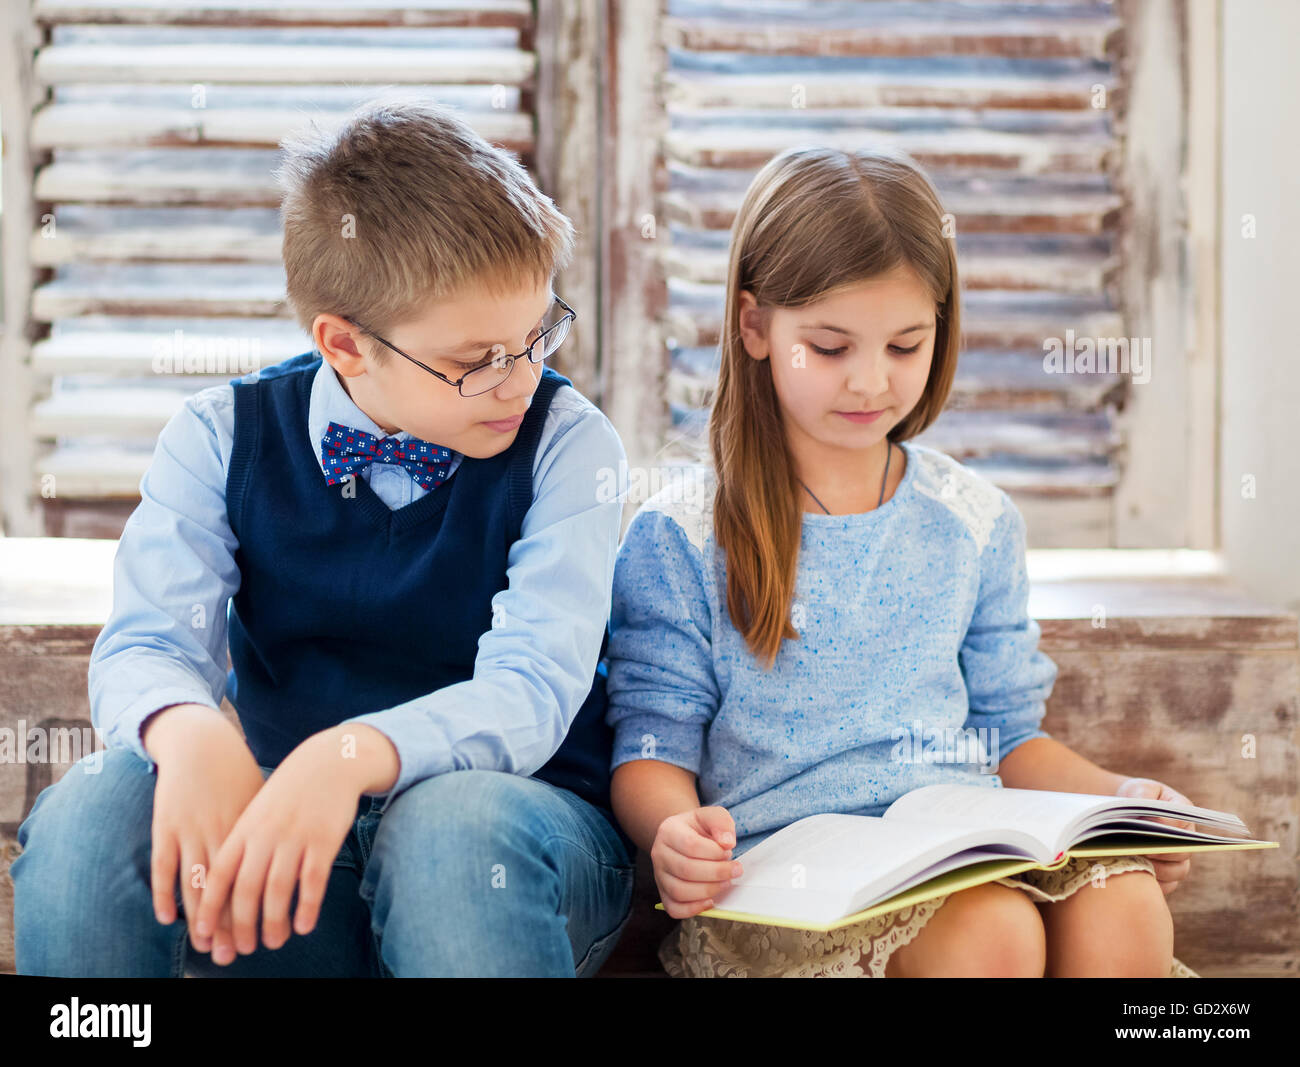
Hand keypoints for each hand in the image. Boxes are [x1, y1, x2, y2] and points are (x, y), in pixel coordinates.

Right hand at [145, 704, 265, 961]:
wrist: (201, 742)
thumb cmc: (235, 773)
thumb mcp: (259, 800)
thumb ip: (267, 832)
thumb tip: (288, 861)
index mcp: (249, 827)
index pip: (255, 880)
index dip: (258, 912)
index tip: (265, 939)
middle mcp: (221, 832)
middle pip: (228, 889)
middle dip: (231, 925)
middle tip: (235, 955)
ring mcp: (191, 830)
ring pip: (196, 884)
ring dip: (201, 919)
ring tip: (206, 947)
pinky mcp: (165, 826)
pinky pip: (163, 867)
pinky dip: (165, 894)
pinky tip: (168, 918)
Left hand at [192, 733, 362, 962]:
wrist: (328, 761)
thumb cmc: (289, 792)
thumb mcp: (257, 811)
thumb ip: (241, 843)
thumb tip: (224, 886)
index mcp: (245, 828)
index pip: (219, 874)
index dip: (209, 906)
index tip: (203, 934)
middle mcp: (266, 835)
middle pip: (246, 889)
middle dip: (241, 925)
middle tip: (242, 949)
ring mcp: (296, 837)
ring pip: (278, 889)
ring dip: (274, 922)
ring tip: (274, 942)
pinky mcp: (324, 840)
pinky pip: (313, 881)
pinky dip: (307, 907)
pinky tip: (304, 926)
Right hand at [651, 806, 742, 918]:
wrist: (682, 838)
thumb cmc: (698, 828)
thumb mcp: (711, 815)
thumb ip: (721, 822)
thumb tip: (727, 842)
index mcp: (668, 830)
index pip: (691, 845)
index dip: (714, 852)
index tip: (730, 851)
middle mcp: (659, 854)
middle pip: (686, 870)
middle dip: (717, 873)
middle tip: (735, 870)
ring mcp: (659, 876)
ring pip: (679, 891)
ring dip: (708, 890)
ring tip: (725, 883)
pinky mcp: (663, 894)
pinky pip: (674, 909)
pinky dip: (693, 909)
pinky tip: (710, 901)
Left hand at [1114, 777, 1195, 894]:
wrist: (1122, 812)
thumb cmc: (1134, 797)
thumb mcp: (1138, 788)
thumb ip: (1142, 793)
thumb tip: (1144, 809)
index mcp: (1183, 815)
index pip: (1181, 824)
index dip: (1165, 827)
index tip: (1144, 826)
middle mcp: (1186, 840)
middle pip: (1182, 853)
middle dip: (1160, 852)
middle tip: (1137, 849)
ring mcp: (1176, 860)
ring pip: (1176, 873)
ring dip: (1155, 870)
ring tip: (1132, 862)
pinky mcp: (1164, 876)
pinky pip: (1164, 887)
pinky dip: (1149, 883)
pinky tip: (1130, 876)